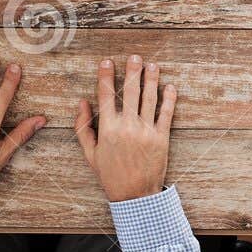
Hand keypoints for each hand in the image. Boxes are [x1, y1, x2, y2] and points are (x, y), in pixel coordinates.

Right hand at [74, 55, 175, 201]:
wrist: (134, 195)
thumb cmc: (110, 174)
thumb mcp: (90, 153)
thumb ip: (83, 127)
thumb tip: (82, 102)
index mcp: (108, 129)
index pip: (106, 95)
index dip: (106, 76)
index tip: (107, 62)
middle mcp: (127, 126)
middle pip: (130, 91)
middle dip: (132, 71)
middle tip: (135, 56)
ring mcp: (146, 131)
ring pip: (149, 98)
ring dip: (151, 79)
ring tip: (152, 65)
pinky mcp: (161, 137)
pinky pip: (166, 113)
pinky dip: (169, 99)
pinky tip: (169, 86)